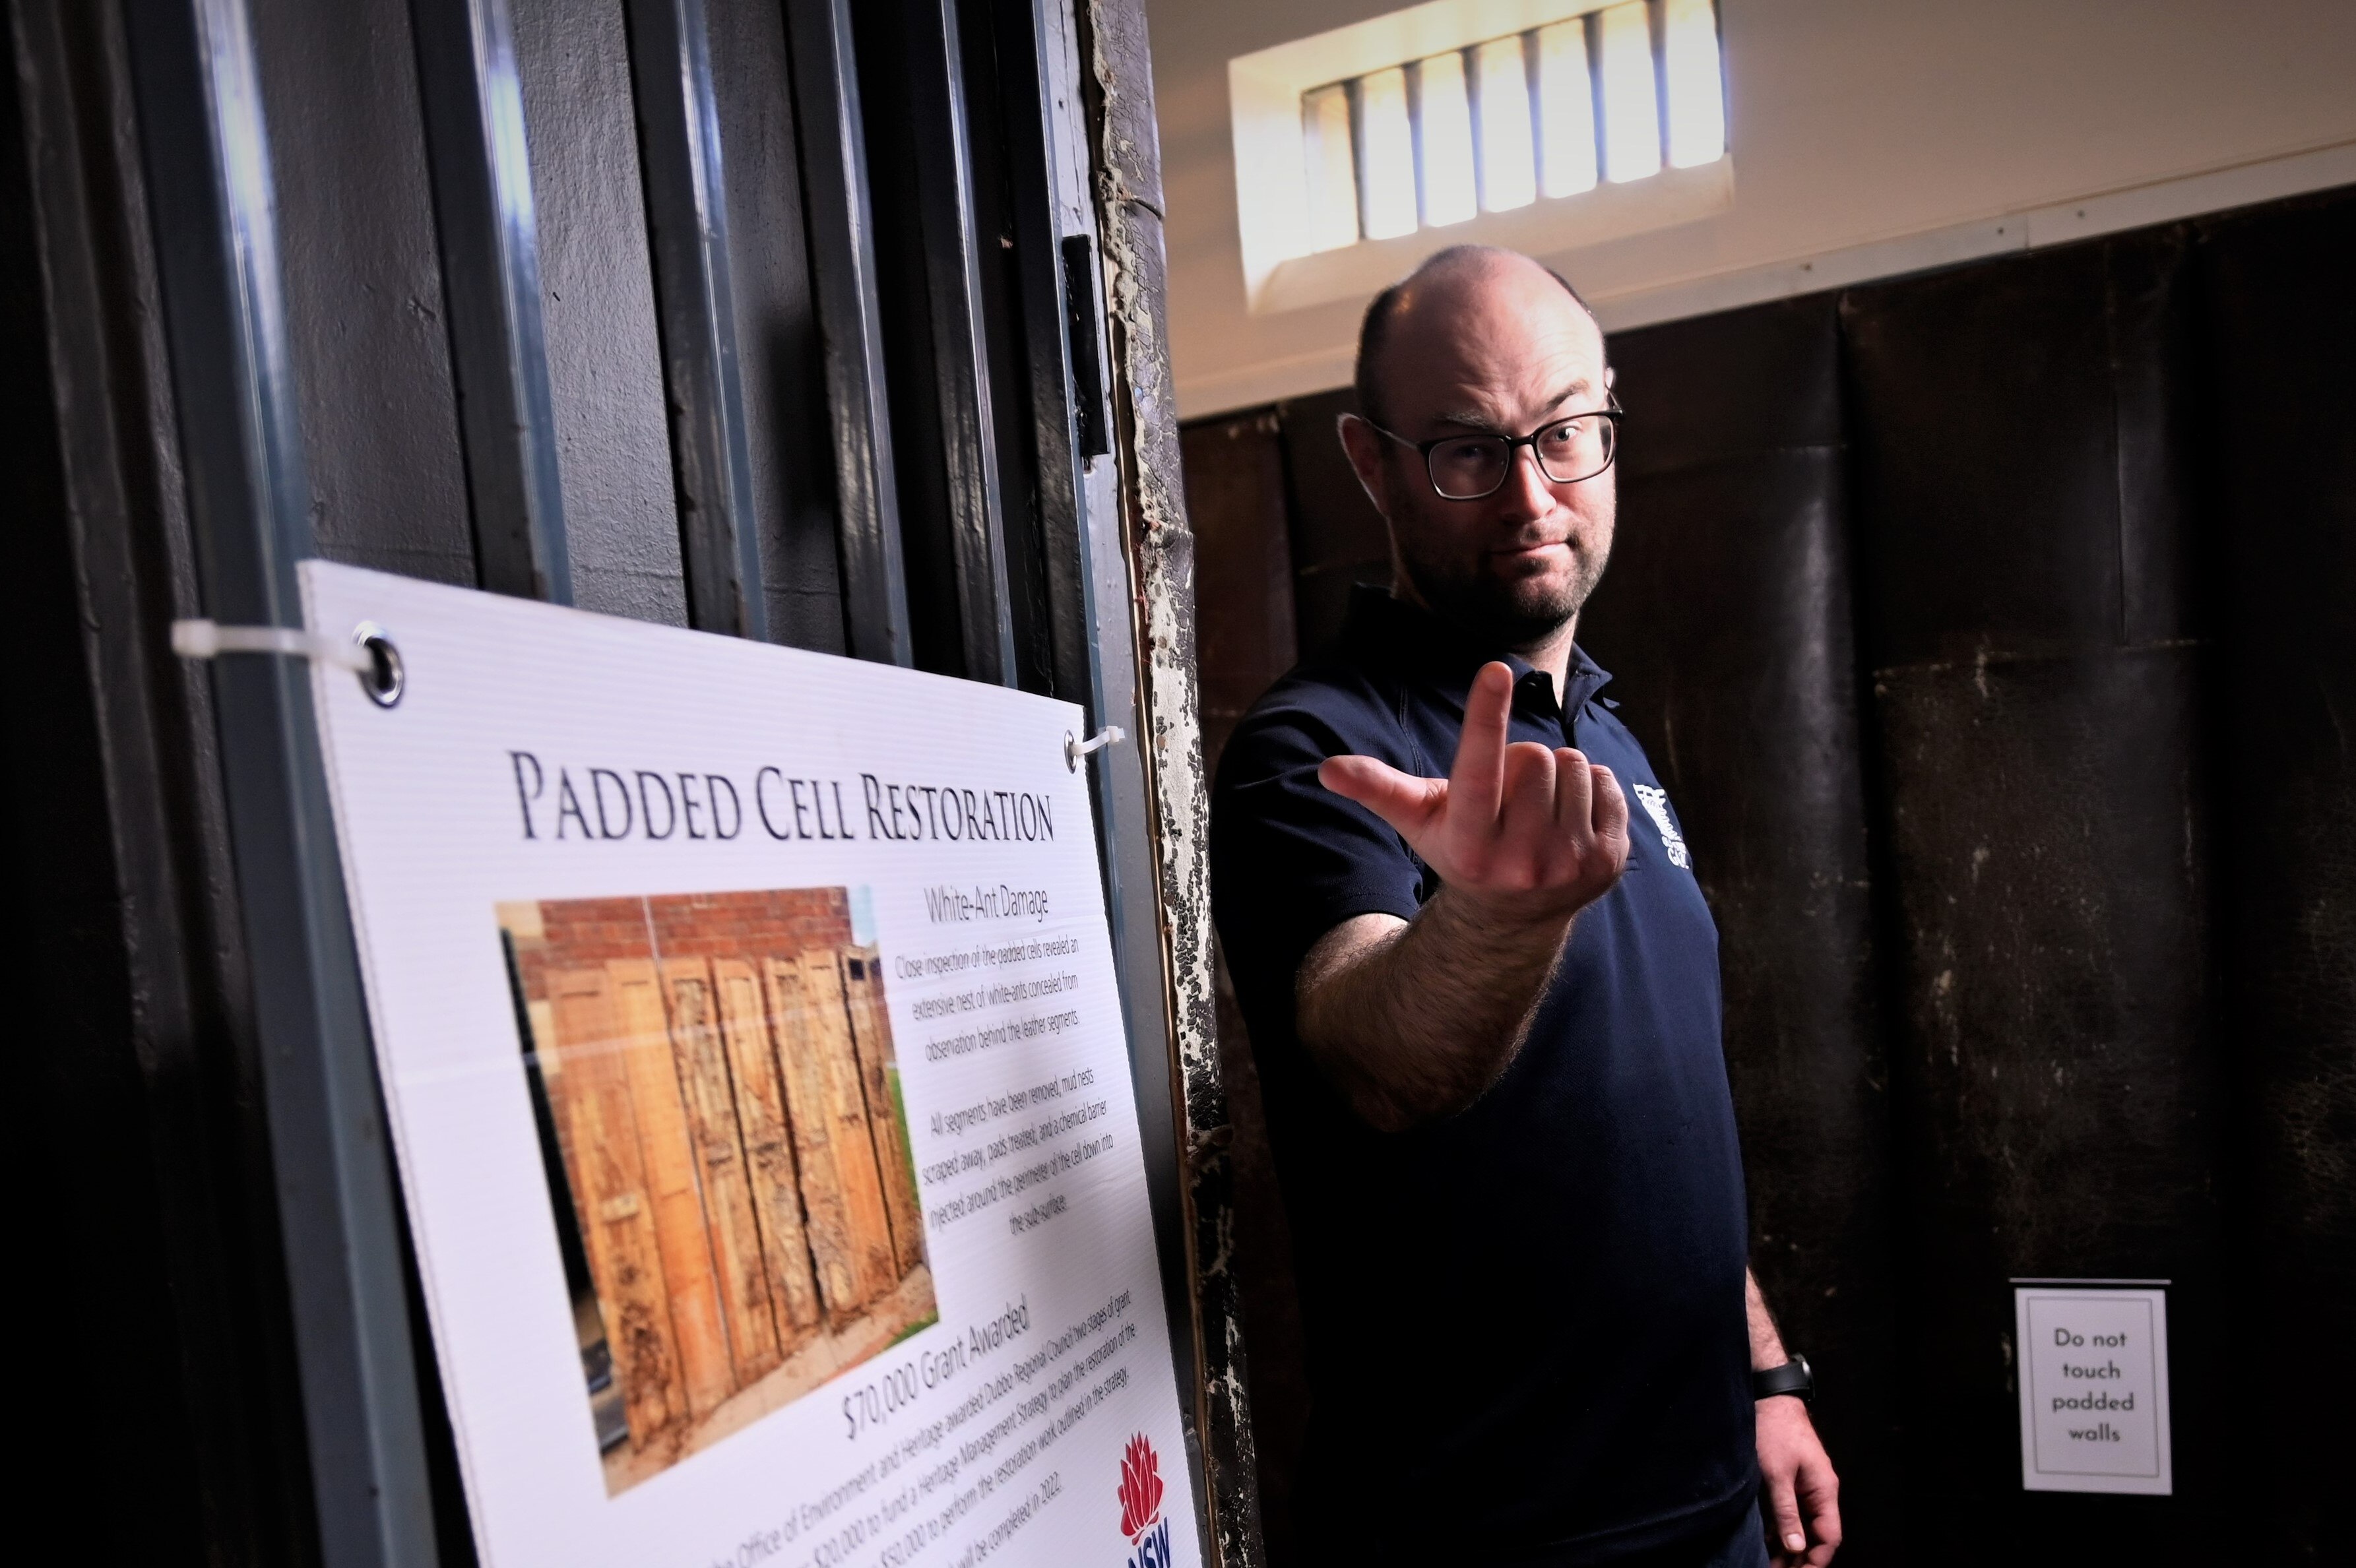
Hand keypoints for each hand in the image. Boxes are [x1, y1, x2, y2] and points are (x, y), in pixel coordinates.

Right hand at [1318, 661, 1628, 922]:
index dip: (1484, 717)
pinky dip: (1590, 786)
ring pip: (1573, 763)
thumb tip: (1327, 768)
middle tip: (1508, 793)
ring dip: (1556, 772)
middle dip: (1521, 760)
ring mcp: (1568, 864)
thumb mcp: (1417, 820)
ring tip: (1537, 805)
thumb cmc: (1460, 846)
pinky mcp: (1608, 862)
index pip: (1477, 770)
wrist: (1513, 916)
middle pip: (1534, 755)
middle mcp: (1520, 860)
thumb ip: (1378, 789)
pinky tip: (1568, 815)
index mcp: (1469, 844)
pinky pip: (1607, 781)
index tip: (1494, 669)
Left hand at [1756, 1396, 1839, 1565]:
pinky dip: (1781, 1530)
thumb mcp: (1777, 1475)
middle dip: (1800, 1558)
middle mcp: (1818, 1492)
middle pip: (1816, 1535)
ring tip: (1770, 1564)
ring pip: (1802, 1526)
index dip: (1817, 1559)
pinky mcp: (1789, 1482)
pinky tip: (1767, 1544)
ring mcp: (1804, 1488)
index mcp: (1824, 1491)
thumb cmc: (1775, 1431)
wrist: (1768, 1399)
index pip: (1829, 1536)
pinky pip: (1790, 1513)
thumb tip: (1796, 1547)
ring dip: (1789, 1547)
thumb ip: (1787, 1512)